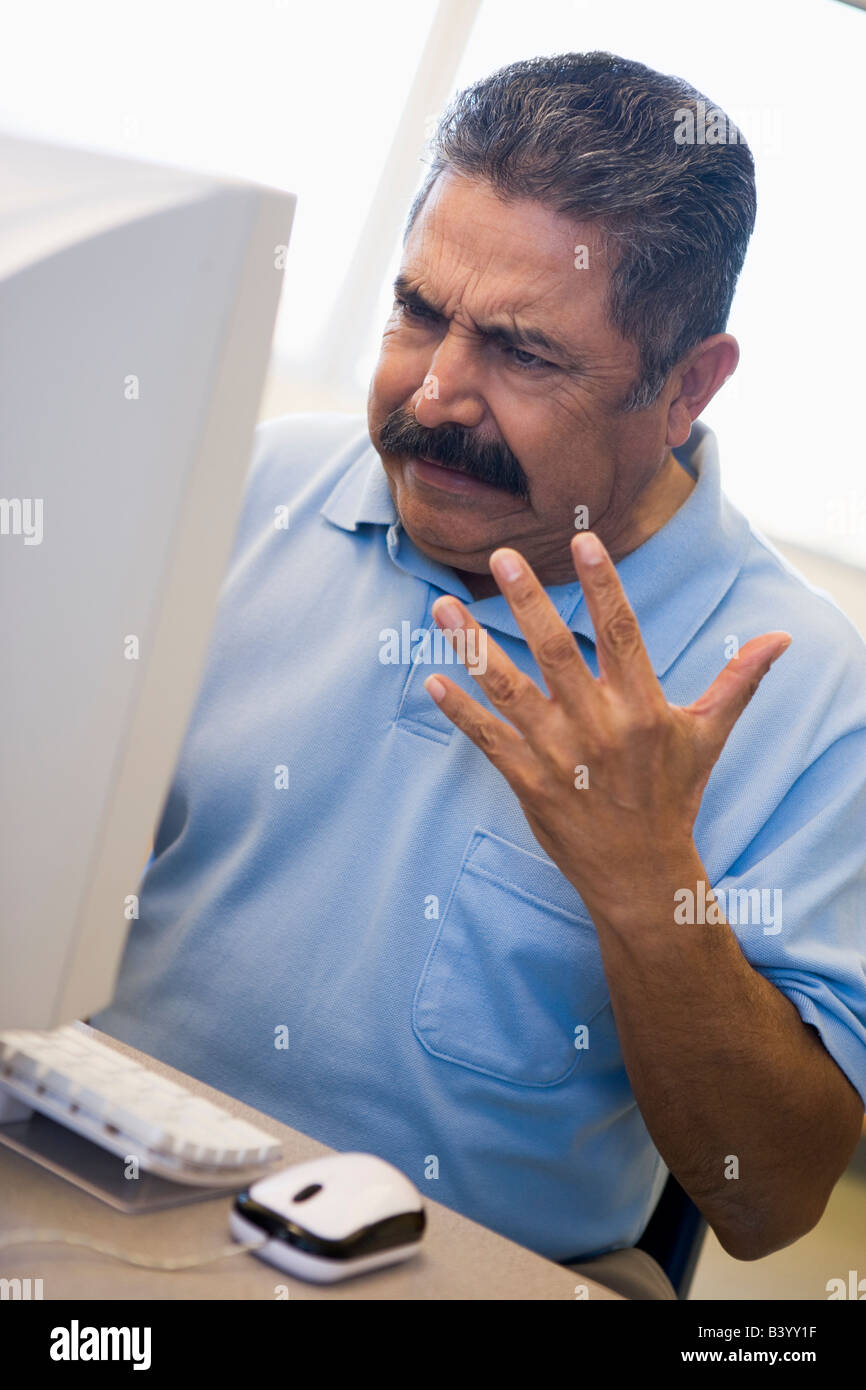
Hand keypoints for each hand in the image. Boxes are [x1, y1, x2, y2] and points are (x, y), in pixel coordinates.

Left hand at [424, 532, 791, 922]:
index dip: (602, 586)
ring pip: (509, 692)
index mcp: (643, 708)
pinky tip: (433, 679)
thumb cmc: (673, 796)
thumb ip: (736, 681)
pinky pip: (488, 740)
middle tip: (501, 557)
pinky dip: (460, 711)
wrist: (643, 875)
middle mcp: (599, 727)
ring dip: (473, 648)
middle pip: (557, 652)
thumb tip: (780, 638)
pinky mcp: (529, 785)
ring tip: (443, 607)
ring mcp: (560, 757)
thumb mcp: (707, 736)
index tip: (583, 543)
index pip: (622, 633)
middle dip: (527, 603)